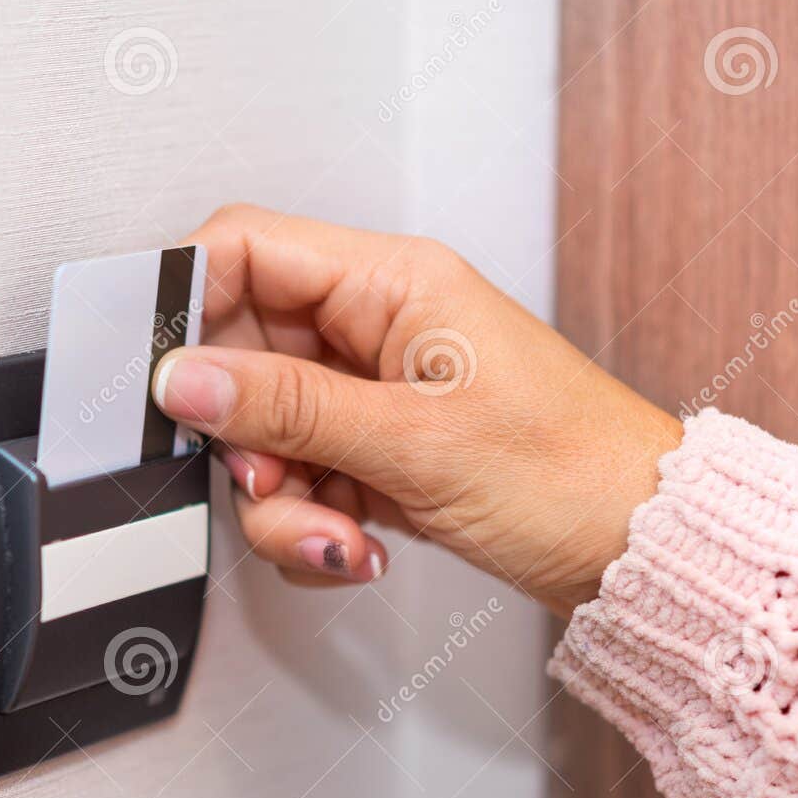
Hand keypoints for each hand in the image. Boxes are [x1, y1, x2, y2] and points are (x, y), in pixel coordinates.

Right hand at [152, 205, 682, 615]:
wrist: (635, 548)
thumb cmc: (570, 470)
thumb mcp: (414, 441)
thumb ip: (288, 408)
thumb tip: (186, 380)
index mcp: (392, 283)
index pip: (246, 249)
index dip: (186, 302)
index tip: (162, 376)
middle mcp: (375, 327)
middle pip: (242, 359)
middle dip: (246, 440)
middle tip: (272, 478)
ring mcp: (372, 393)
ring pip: (264, 434)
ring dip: (282, 501)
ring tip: (337, 532)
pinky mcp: (375, 452)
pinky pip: (299, 480)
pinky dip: (313, 526)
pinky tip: (359, 545)